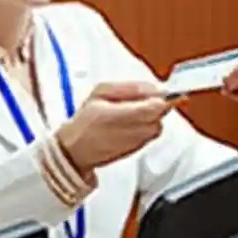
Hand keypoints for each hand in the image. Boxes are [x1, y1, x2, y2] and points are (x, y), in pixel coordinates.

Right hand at [57, 82, 175, 171]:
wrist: (76, 149)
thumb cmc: (86, 121)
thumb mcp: (101, 93)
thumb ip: (129, 88)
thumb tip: (151, 88)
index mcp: (127, 114)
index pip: (160, 105)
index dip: (161, 96)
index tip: (157, 91)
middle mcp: (137, 130)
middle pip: (162, 114)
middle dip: (155, 104)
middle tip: (138, 100)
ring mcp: (140, 141)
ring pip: (158, 124)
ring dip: (150, 116)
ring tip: (130, 112)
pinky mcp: (139, 148)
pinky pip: (150, 133)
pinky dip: (144, 126)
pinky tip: (128, 123)